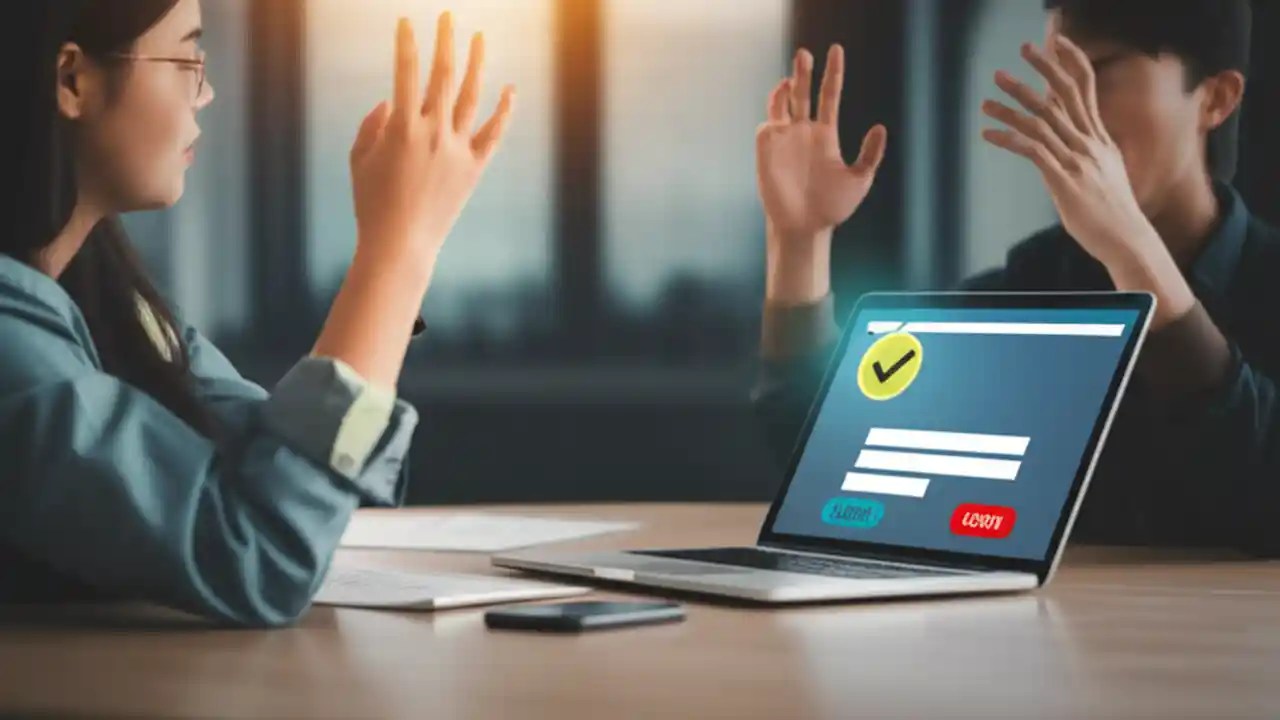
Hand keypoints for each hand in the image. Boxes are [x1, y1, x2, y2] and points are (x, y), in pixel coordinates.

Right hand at [350, 12, 514, 264]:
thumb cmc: (372, 204)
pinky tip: (510, 89)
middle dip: (446, 41)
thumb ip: (372, 125)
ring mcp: (457, 149)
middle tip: (448, 16)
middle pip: (445, 75)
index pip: (405, 72)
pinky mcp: (474, 167)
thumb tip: (389, 101)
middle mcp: (433, 132)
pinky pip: (494, 133)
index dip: (406, 43)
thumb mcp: (360, 161)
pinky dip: (504, 110)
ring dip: (477, 64)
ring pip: (473, 97)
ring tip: (480, 38)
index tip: (405, 22)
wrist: (401, 245)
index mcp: (402, 128)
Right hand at [757, 44, 886, 244]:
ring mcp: (784, 141)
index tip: (836, 50)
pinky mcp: (767, 152)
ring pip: (780, 105)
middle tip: (805, 54)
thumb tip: (880, 127)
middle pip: (801, 92)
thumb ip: (870, 154)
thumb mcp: (860, 179)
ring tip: (788, 82)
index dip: (833, 73)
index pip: (829, 95)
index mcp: (826, 134)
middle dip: (802, 72)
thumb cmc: (833, 206)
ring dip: (781, 91)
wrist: (807, 227)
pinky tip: (779, 121)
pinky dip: (771, 119)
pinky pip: (766, 128)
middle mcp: (804, 132)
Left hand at [981, 35, 1193, 325]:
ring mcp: (1077, 160)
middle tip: (1020, 52)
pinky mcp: (1063, 179)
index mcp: (1099, 139)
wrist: (1127, 238)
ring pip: (1041, 122)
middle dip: (1041, 71)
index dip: (1072, 63)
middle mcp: (1089, 144)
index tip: (1057, 43)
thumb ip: (1090, 154)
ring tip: (986, 99)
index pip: (1087, 90)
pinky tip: (987, 134)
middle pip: (1062, 97)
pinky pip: (1032, 151)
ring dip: (1011, 107)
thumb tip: (1074, 146)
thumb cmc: (1112, 213)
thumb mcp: (1106, 173)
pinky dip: (1007, 139)